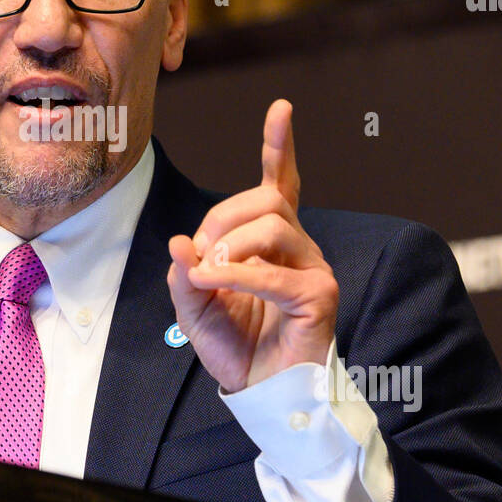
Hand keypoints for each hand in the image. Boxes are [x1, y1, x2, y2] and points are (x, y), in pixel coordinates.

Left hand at [166, 100, 338, 392]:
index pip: (280, 182)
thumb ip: (186, 273)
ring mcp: (313, 268)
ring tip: (213, 277)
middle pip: (265, 199)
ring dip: (231, 247)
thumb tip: (181, 243)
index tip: (282, 108)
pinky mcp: (320, 295)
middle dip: (222, 219)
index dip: (280, 145)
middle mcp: (297, 247)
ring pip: (273, 225)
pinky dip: (237, 276)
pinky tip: (216, 285)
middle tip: (203, 258)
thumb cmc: (234, 347)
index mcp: (270, 241)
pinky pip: (274, 273)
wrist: (260, 393)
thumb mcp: (194, 307)